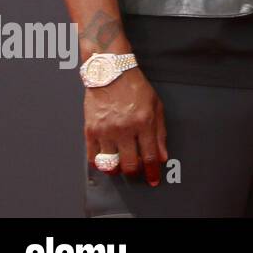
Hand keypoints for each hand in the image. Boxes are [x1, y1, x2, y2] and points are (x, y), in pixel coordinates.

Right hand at [84, 68, 167, 186]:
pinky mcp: (90, 130)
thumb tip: (162, 156)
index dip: (152, 171)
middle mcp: (124, 128)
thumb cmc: (135, 88)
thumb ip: (160, 133)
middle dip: (135, 172)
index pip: (149, 156)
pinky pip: (92, 157)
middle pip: (129, 164)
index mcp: (143, 122)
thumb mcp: (156, 106)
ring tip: (121, 165)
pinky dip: (100, 164)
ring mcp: (105, 130)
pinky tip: (106, 160)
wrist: (110, 73)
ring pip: (110, 164)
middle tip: (137, 171)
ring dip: (117, 170)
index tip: (153, 179)